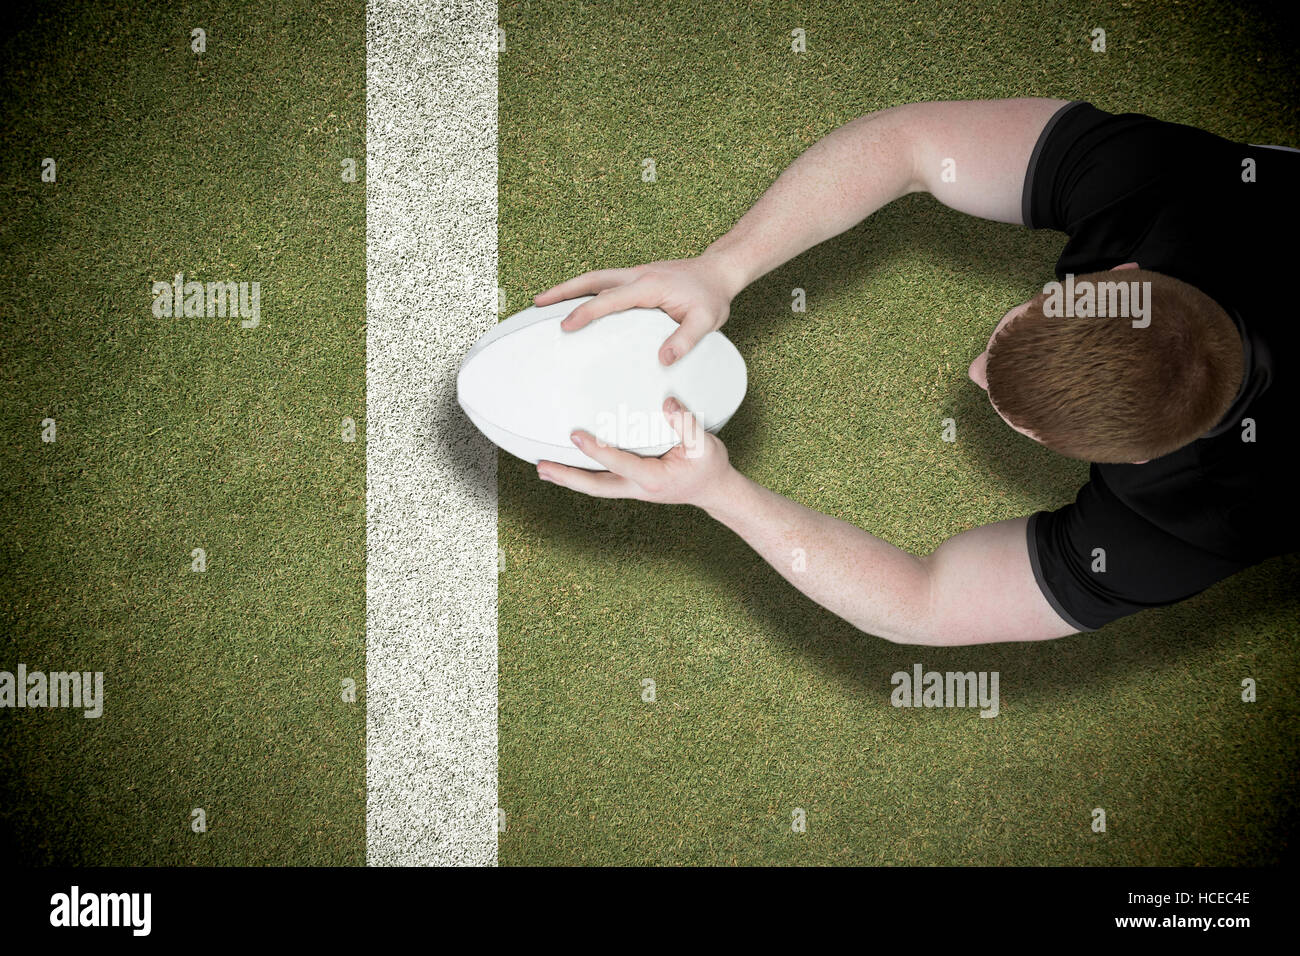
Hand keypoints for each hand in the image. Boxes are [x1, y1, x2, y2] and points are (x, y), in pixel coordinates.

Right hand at [532, 254, 740, 365]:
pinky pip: (605, 282)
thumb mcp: (707, 321)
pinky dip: (585, 289)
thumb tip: (663, 360)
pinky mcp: (636, 279)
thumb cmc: (712, 296)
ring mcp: (635, 275)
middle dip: (562, 291)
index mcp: (649, 286)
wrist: (719, 272)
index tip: (566, 324)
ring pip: (595, 278)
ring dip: (569, 288)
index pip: (610, 298)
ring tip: (545, 300)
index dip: (586, 311)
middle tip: (537, 302)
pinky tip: (577, 301)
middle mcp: (637, 276)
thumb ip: (685, 340)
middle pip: (591, 280)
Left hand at [537, 398, 733, 507]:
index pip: (619, 463)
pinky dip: (581, 477)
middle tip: (542, 467)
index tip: (576, 436)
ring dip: (568, 479)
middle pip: (595, 486)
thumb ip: (686, 423)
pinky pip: (602, 482)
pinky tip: (566, 470)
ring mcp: (633, 489)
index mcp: (653, 478)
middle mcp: (638, 488)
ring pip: (595, 487)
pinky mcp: (631, 485)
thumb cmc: (708, 467)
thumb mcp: (705, 445)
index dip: (596, 451)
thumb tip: (667, 403)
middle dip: (567, 477)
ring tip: (543, 470)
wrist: (714, 491)